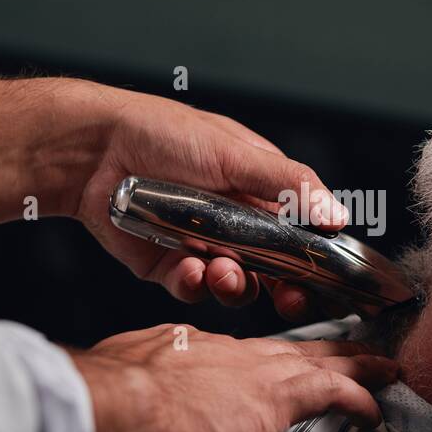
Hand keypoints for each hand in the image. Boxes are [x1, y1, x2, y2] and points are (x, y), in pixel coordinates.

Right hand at [69, 325, 398, 431]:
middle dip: (327, 348)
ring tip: (387, 369)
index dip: (270, 357)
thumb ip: (146, 385)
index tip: (282, 359)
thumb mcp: (131, 378)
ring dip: (357, 366)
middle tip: (360, 348)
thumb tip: (140, 397)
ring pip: (323, 362)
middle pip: (294, 348)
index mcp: (199, 350)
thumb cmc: (114, 398)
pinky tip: (378, 411)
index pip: (247, 352)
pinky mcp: (279, 396)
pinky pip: (335, 393)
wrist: (124, 402)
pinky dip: (360, 400)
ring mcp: (260, 371)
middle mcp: (236, 353)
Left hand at [72, 85, 346, 317]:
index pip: (302, 234)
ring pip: (235, 284)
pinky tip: (188, 266)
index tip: (324, 281)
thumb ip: (291, 186)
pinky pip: (191, 287)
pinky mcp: (167, 264)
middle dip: (284, 289)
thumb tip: (337, 215)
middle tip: (288, 297)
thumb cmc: (163, 134)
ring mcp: (202, 244)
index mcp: (259, 192)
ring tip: (222, 269)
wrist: (94, 150)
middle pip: (275, 270)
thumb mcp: (237, 153)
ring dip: (235, 284)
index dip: (315, 261)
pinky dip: (194, 283)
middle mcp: (235, 221)